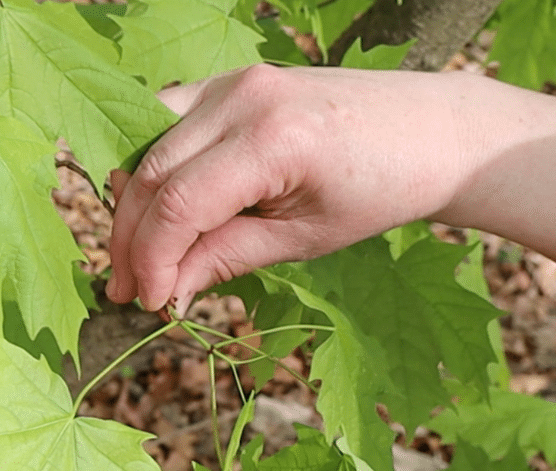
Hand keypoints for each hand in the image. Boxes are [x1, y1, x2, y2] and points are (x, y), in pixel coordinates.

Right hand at [107, 64, 555, 312]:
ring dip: (131, 206)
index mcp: (271, 138)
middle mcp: (241, 96)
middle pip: (149, 174)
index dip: (152, 261)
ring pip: (147, 147)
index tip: (150, 304)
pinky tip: (154, 209)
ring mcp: (231, 80)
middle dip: (130, 241)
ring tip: (135, 257)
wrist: (429, 131)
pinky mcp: (229, 81)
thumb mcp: (302, 241)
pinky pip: (165, 122)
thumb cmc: (378, 190)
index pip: (177, 205)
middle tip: (127, 292)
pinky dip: (152, 169)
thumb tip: (166, 293)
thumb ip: (225, 259)